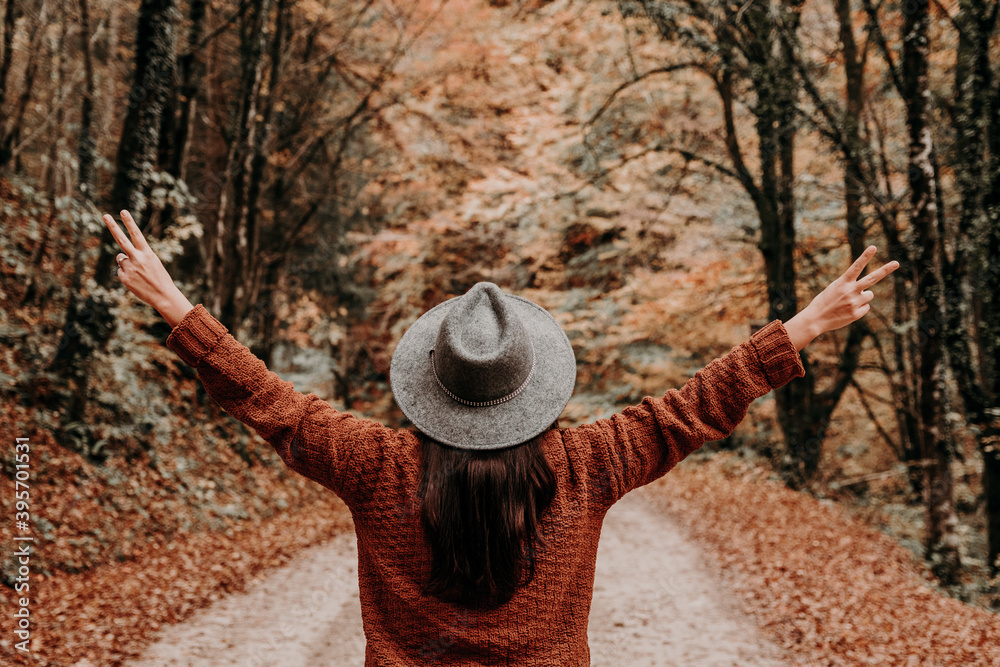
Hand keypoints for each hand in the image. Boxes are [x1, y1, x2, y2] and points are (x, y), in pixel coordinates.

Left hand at [103, 210, 192, 325]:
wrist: (163, 295)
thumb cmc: (159, 278)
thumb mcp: (152, 263)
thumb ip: (136, 256)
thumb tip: (119, 256)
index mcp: (147, 253)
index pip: (136, 234)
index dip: (129, 222)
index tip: (123, 211)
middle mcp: (137, 258)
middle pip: (121, 240)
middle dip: (113, 226)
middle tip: (105, 215)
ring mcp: (129, 268)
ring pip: (120, 259)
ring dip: (126, 263)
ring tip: (138, 273)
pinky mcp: (124, 278)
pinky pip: (121, 271)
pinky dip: (126, 274)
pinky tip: (136, 280)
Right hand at [805, 245, 898, 333]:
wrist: (816, 319)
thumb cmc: (824, 302)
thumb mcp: (834, 289)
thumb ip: (850, 287)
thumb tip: (868, 293)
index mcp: (843, 282)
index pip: (856, 266)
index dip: (865, 256)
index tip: (873, 247)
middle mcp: (850, 291)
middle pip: (872, 278)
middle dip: (885, 270)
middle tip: (897, 263)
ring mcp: (854, 302)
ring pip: (869, 295)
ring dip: (862, 297)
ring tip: (848, 302)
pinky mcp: (856, 313)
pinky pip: (866, 307)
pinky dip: (859, 308)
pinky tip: (848, 311)